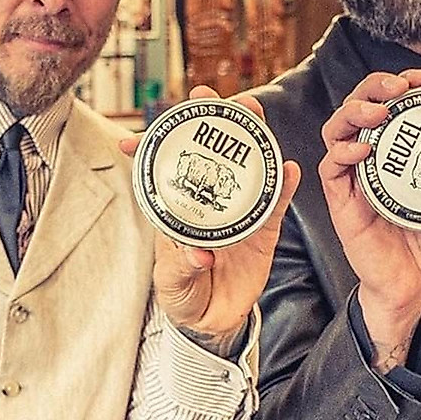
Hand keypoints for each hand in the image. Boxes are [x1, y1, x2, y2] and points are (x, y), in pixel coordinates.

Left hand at [120, 85, 299, 351]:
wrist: (213, 323)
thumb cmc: (184, 296)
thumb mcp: (173, 282)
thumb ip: (183, 266)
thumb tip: (200, 254)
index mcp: (177, 209)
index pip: (161, 172)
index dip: (149, 149)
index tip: (131, 138)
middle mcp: (208, 202)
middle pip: (210, 154)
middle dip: (209, 121)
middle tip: (206, 96)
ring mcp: (238, 212)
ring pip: (246, 167)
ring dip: (251, 138)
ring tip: (253, 113)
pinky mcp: (264, 230)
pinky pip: (275, 204)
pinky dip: (283, 186)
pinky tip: (289, 168)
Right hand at [319, 69, 420, 367]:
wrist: (409, 286)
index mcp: (398, 155)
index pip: (391, 107)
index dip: (399, 85)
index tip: (420, 78)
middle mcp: (372, 159)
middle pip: (358, 107)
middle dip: (373, 87)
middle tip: (396, 87)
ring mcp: (353, 178)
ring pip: (337, 129)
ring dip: (353, 112)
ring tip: (378, 111)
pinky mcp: (340, 200)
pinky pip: (331, 169)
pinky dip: (342, 152)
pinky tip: (362, 149)